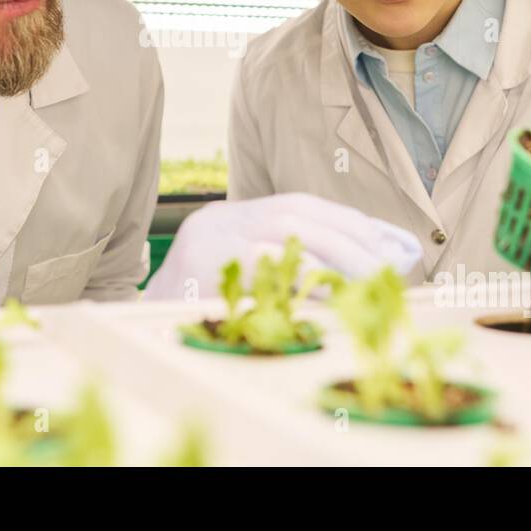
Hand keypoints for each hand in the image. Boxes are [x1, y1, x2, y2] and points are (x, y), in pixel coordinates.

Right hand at [143, 192, 423, 300]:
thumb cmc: (203, 308)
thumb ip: (291, 264)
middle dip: (351, 239)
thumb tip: (362, 267)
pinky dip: (301, 278)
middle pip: (299, 214)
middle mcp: (224, 218)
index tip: (388, 243)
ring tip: (367, 280)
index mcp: (237, 215)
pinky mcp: (203, 265)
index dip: (349, 221)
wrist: (142, 325)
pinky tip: (329, 294)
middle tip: (387, 266)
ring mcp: (211, 238)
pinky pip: (262, 265)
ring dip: (335, 256)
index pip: (302, 204)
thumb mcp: (246, 275)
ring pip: (286, 232)